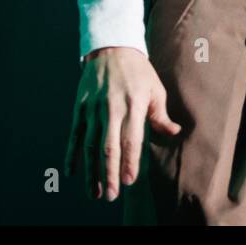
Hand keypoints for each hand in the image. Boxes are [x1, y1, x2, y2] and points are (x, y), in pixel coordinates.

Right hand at [64, 46, 181, 201]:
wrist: (111, 49)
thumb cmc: (139, 72)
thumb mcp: (155, 89)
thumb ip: (161, 114)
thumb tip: (173, 132)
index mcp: (133, 104)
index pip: (131, 138)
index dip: (129, 161)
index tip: (130, 181)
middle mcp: (111, 108)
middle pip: (108, 146)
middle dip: (110, 173)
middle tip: (111, 195)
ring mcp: (92, 108)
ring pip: (89, 145)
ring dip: (90, 171)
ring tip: (94, 192)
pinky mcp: (79, 108)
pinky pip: (74, 135)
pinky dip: (71, 154)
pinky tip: (71, 172)